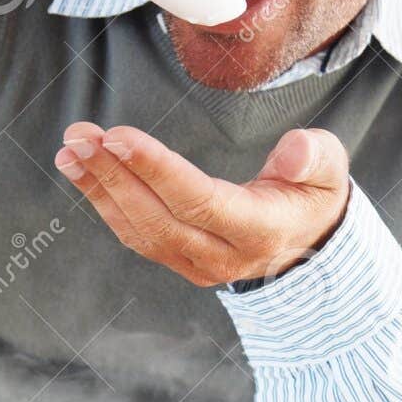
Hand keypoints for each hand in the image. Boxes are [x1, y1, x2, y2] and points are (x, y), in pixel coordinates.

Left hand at [53, 123, 350, 286]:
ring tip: (71, 150)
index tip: (118, 137)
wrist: (309, 246)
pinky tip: (84, 172)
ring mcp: (198, 265)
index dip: (156, 170)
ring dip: (100, 188)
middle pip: (158, 218)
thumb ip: (315, 157)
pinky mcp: (180, 262)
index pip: (199, 200)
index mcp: (261, 230)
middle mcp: (224, 256)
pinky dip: (106, 203)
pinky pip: (136, 236)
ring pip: (139, 230)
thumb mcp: (330, 172)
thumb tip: (294, 152)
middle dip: (114, 176)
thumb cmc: (314, 196)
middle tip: (79, 136)